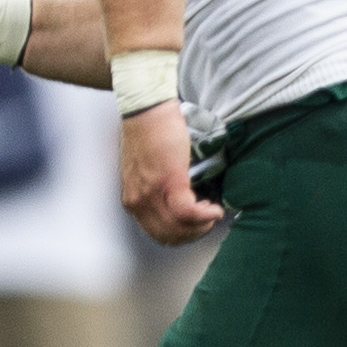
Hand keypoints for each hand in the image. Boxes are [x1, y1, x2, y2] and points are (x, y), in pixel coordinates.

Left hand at [120, 99, 222, 244]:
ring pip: (180, 227)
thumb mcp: (144, 172)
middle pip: (169, 235)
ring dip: (201, 225)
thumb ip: (154, 191)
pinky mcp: (169, 181)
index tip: (195, 226)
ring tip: (211, 211)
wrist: (146, 111)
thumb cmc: (148, 134)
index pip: (157, 233)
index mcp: (132, 199)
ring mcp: (152, 193)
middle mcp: (138, 200)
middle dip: (193, 233)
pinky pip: (188, 212)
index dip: (181, 235)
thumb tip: (176, 204)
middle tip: (207, 220)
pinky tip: (214, 208)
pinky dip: (205, 214)